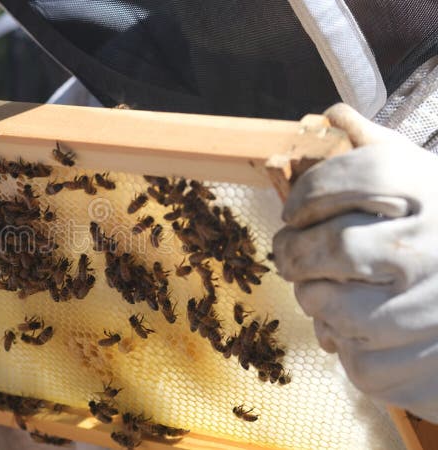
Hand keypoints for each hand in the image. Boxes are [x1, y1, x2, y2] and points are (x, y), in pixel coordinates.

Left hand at [273, 103, 437, 421]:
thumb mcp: (426, 178)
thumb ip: (377, 146)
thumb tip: (329, 116)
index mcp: (434, 190)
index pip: (354, 177)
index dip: (308, 194)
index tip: (293, 210)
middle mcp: (435, 244)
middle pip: (334, 247)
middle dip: (294, 251)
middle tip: (287, 251)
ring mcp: (432, 305)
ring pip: (333, 305)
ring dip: (310, 296)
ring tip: (313, 285)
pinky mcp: (424, 357)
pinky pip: (354, 356)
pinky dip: (340, 342)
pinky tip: (349, 324)